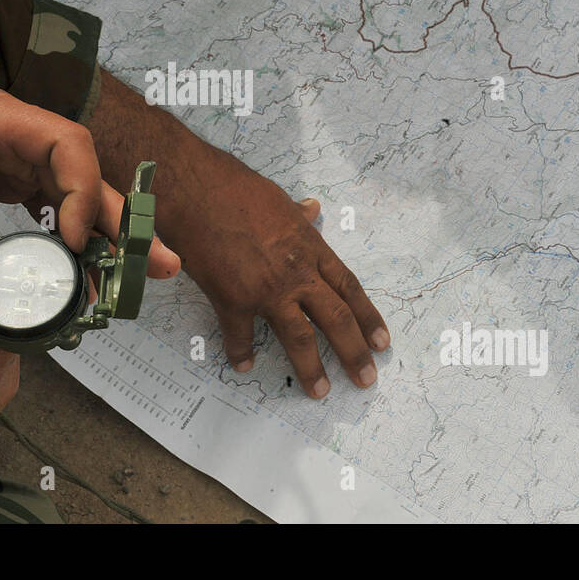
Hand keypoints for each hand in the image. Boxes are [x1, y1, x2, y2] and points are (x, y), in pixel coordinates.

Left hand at [0, 50, 179, 297]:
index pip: (67, 147)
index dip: (83, 193)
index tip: (76, 241)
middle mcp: (17, 133)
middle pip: (86, 171)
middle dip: (123, 218)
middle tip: (160, 263)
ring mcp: (13, 153)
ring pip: (74, 190)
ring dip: (104, 231)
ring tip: (132, 275)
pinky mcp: (2, 171)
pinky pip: (47, 201)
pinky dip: (67, 232)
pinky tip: (82, 265)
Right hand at [172, 151, 389, 398]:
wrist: (196, 189)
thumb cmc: (235, 187)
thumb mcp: (277, 199)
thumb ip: (298, 214)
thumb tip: (312, 209)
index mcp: (310, 247)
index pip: (348, 288)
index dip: (367, 316)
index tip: (382, 341)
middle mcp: (296, 272)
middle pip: (335, 318)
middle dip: (354, 352)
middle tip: (367, 379)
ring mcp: (266, 288)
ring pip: (298, 336)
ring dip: (311, 367)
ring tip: (321, 391)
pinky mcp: (233, 298)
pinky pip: (240, 334)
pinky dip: (241, 352)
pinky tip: (244, 366)